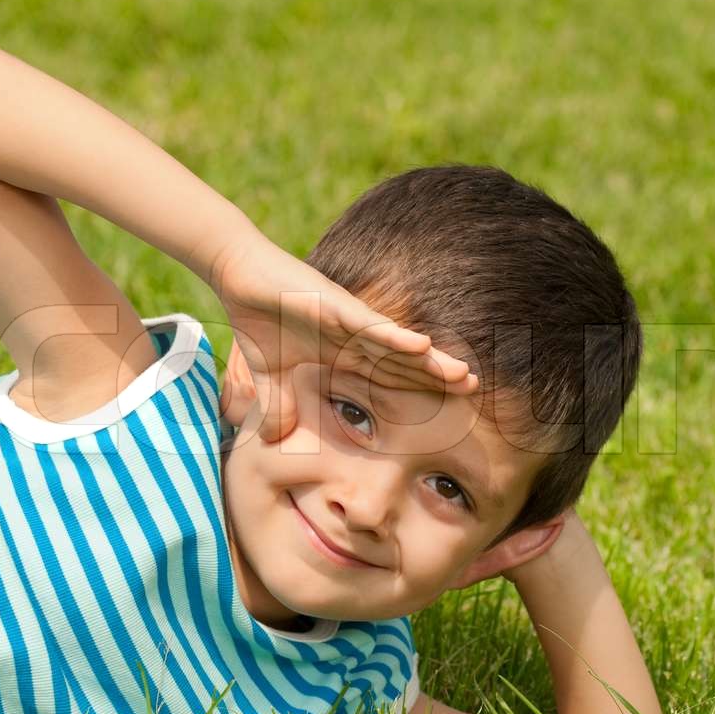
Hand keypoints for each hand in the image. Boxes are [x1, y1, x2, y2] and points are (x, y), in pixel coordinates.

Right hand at [209, 233, 477, 442]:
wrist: (239, 275)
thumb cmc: (259, 321)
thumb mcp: (269, 375)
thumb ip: (277, 403)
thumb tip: (271, 438)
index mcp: (344, 356)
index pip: (388, 379)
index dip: (417, 394)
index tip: (446, 413)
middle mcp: (355, 339)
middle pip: (404, 363)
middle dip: (438, 378)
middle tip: (475, 392)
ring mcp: (349, 321)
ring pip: (397, 346)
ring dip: (429, 360)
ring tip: (462, 375)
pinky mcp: (334, 305)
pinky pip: (369, 324)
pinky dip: (394, 336)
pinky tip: (421, 346)